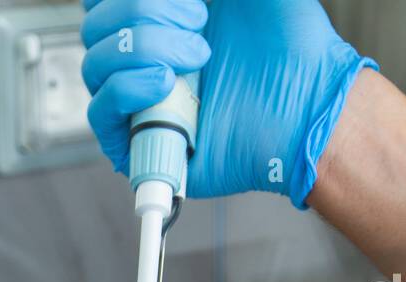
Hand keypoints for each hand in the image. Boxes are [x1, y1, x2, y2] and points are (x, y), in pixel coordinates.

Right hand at [81, 0, 376, 207]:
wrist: (309, 105)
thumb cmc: (292, 46)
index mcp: (159, 19)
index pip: (101, 2)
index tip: (180, 1)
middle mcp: (143, 59)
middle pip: (96, 26)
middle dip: (142, 11)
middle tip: (199, 22)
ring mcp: (139, 100)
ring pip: (95, 63)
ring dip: (144, 48)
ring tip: (199, 57)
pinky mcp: (139, 143)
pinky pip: (100, 110)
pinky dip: (128, 87)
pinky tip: (166, 82)